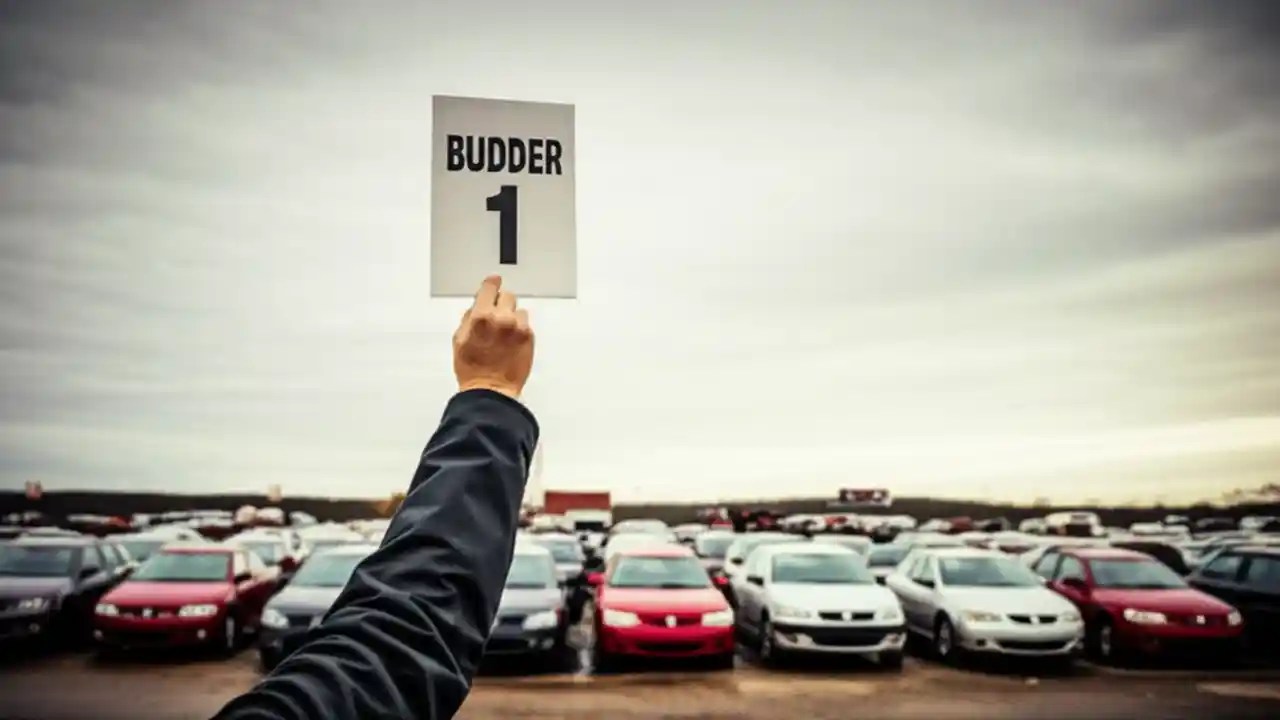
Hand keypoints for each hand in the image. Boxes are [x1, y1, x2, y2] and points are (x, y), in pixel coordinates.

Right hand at [453, 275, 533, 399]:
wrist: (491, 389)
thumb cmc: (473, 369)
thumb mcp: (459, 338)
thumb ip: (470, 317)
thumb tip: (477, 304)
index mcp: (481, 317)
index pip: (489, 287)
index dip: (491, 284)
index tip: (493, 281)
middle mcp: (501, 318)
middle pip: (507, 296)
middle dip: (501, 304)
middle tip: (495, 317)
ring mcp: (518, 327)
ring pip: (518, 310)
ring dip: (512, 317)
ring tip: (503, 335)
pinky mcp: (529, 337)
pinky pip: (525, 324)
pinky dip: (519, 330)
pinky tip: (510, 343)